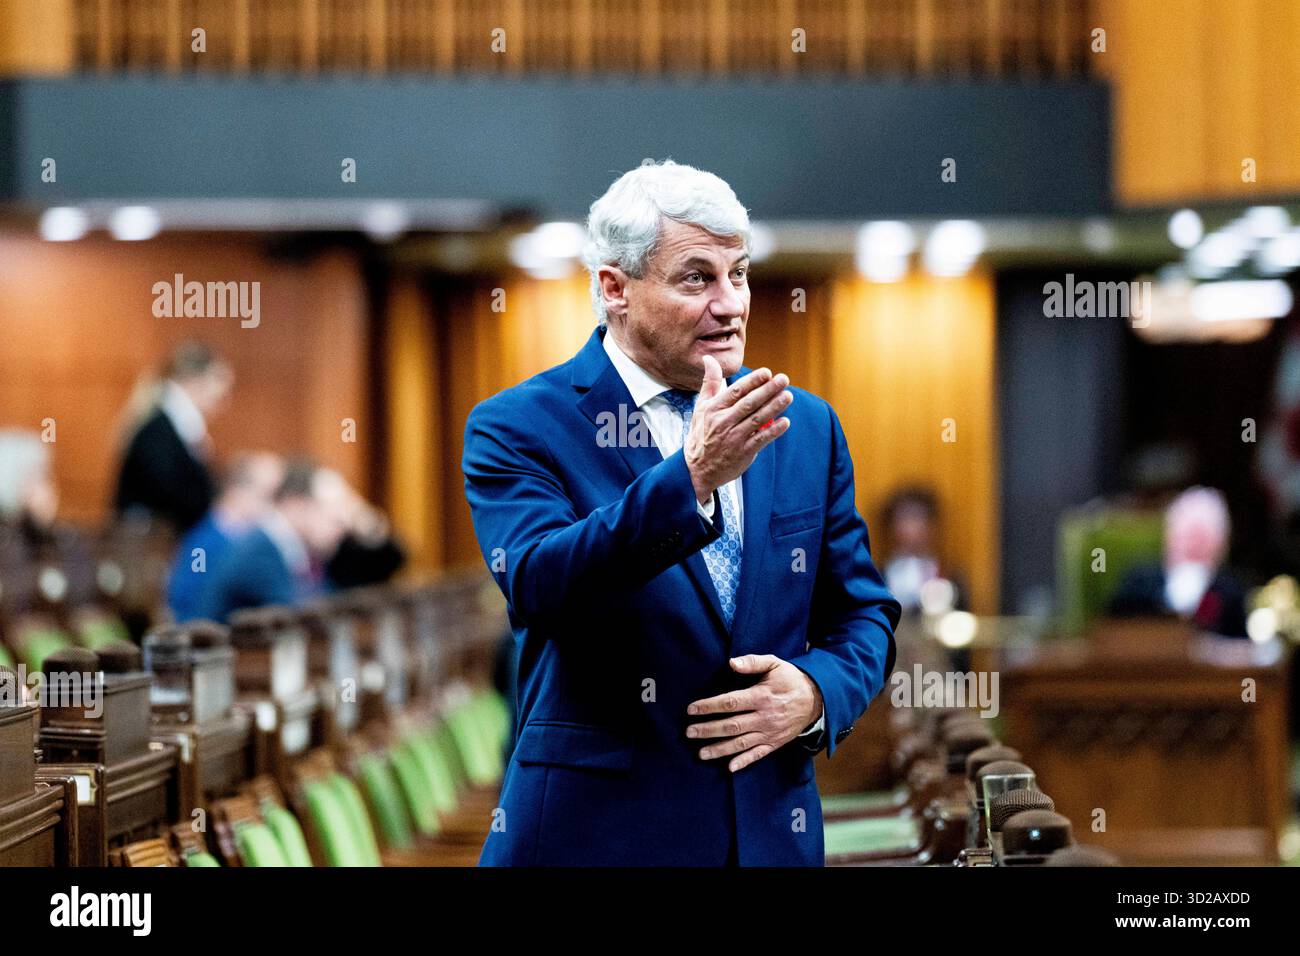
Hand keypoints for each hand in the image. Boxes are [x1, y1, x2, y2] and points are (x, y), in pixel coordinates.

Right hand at [684, 356, 791, 504]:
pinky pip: (761, 439)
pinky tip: (785, 422)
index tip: (767, 372)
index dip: (753, 381)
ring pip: (758, 419)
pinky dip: (773, 431)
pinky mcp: (743, 452)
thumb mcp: (701, 407)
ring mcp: (734, 438)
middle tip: (783, 379)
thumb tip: (709, 359)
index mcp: (714, 409)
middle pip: (749, 403)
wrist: (698, 469)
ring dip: (774, 407)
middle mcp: (723, 422)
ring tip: (788, 396)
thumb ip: (709, 383)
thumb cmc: (701, 434)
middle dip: (768, 390)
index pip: (736, 391)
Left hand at [685, 655, 822, 771]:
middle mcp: (764, 717)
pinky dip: (744, 762)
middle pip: (731, 725)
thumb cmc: (790, 679)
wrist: (817, 699)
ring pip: (741, 743)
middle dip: (708, 729)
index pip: (730, 703)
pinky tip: (729, 768)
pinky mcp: (775, 743)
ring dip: (719, 749)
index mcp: (762, 697)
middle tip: (689, 732)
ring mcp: (770, 732)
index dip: (709, 706)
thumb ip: (752, 662)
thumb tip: (731, 663)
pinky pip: (758, 755)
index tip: (691, 709)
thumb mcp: (774, 663)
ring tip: (700, 753)